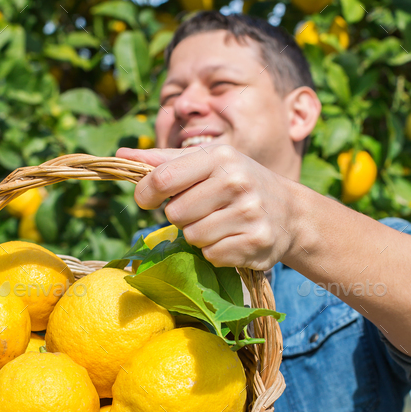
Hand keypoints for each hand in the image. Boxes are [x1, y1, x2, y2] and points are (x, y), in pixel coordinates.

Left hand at [117, 145, 293, 269]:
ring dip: (199, 236)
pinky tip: (232, 238)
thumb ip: (163, 161)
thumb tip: (120, 156)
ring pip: (192, 237)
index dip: (146, 194)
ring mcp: (248, 212)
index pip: (162, 178)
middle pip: (175, 214)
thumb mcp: (206, 163)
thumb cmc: (237, 183)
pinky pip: (212, 255)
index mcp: (219, 157)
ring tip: (220, 224)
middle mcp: (236, 181)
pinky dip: (216, 251)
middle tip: (203, 210)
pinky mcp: (255, 242)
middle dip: (182, 216)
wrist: (290, 212)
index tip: (147, 199)